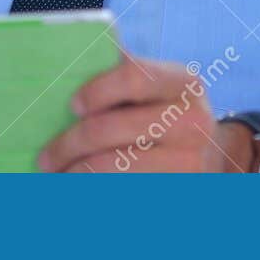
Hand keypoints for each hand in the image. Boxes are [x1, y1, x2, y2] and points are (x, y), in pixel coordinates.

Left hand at [36, 52, 255, 171]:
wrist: (213, 157)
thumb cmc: (169, 116)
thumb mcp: (161, 90)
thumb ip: (127, 75)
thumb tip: (69, 66)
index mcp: (184, 83)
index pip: (132, 77)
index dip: (96, 90)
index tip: (72, 106)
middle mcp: (192, 121)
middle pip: (112, 128)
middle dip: (70, 144)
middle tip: (46, 158)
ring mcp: (189, 161)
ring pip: (115, 167)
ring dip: (76, 174)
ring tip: (58, 177)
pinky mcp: (179, 191)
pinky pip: (125, 192)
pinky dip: (94, 193)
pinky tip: (80, 191)